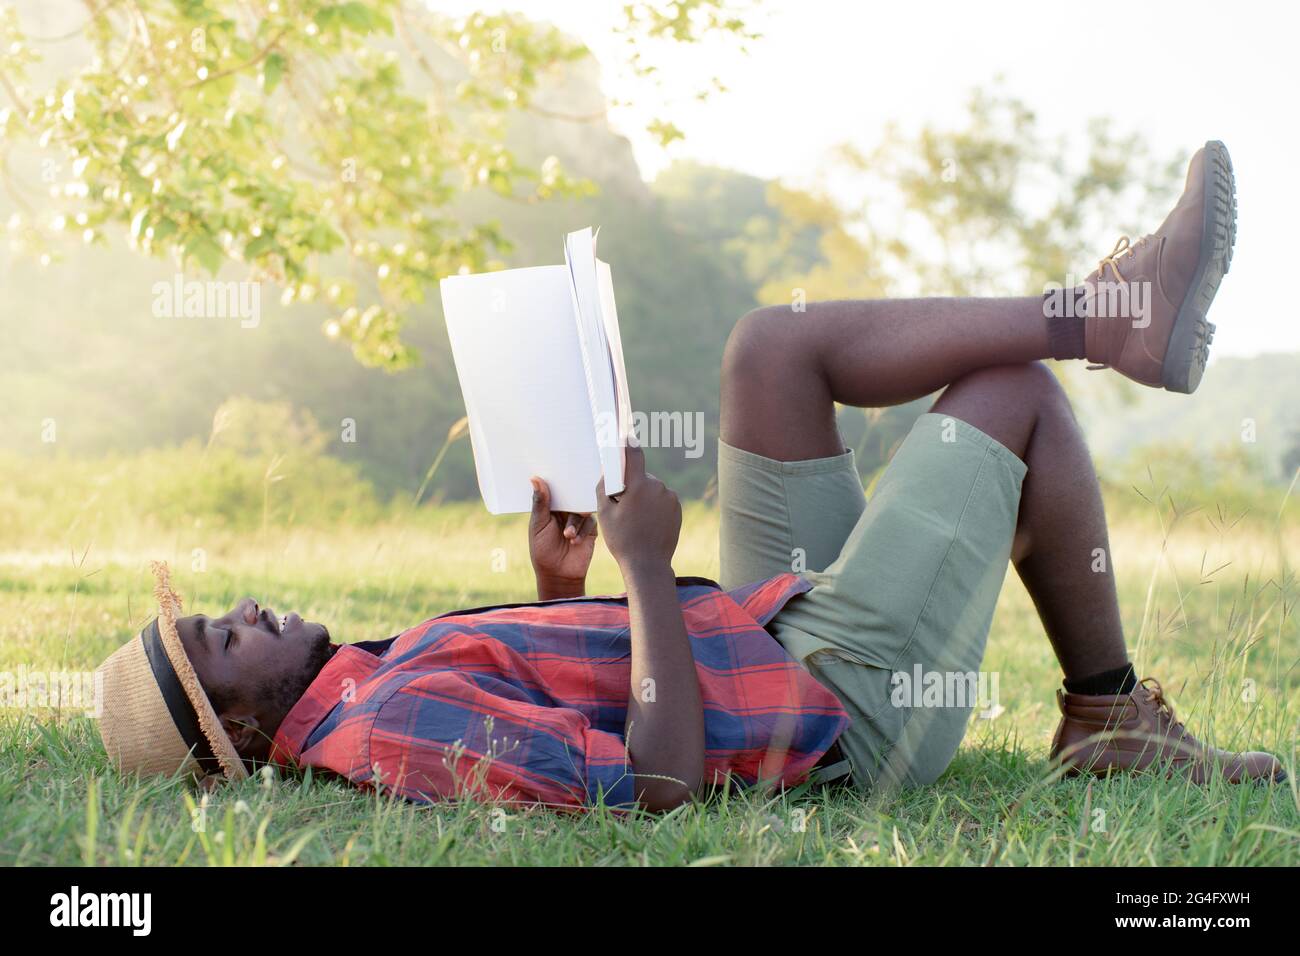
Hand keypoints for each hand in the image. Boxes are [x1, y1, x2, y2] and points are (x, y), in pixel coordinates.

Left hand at [528, 476, 595, 598]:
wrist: (559, 574)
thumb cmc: (543, 550)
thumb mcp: (538, 525)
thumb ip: (540, 503)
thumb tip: (535, 479)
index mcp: (551, 507)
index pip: (556, 489)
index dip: (557, 482)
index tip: (559, 472)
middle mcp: (566, 510)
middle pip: (572, 496)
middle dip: (571, 500)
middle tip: (568, 505)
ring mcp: (579, 519)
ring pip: (582, 509)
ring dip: (575, 522)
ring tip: (568, 535)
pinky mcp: (591, 528)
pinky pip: (591, 521)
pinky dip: (583, 530)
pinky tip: (575, 541)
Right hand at [596, 445, 680, 573]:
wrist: (648, 564)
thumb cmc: (622, 539)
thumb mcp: (605, 513)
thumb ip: (604, 487)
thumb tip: (608, 471)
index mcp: (638, 485)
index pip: (634, 454)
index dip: (628, 443)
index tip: (625, 433)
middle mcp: (657, 487)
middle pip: (641, 476)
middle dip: (631, 485)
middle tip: (622, 505)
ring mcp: (670, 498)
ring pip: (651, 489)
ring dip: (643, 497)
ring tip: (636, 520)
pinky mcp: (677, 508)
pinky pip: (661, 500)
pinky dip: (654, 506)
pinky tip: (647, 523)